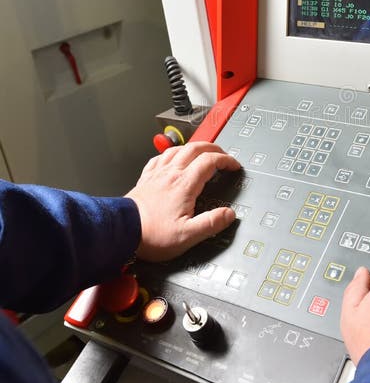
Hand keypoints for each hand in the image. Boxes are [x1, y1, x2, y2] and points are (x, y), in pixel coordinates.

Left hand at [125, 142, 239, 261]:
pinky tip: (172, 158)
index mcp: (184, 185)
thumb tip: (228, 214)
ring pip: (178, 149)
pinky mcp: (146, 179)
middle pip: (195, 148)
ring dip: (193, 147)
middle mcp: (171, 174)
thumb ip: (211, 223)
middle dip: (213, 148)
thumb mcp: (188, 235)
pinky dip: (171, 154)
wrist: (122, 230)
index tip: (233, 166)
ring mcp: (157, 174)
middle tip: (223, 154)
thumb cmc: (151, 234)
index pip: (210, 161)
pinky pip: (159, 158)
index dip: (226, 160)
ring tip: (201, 151)